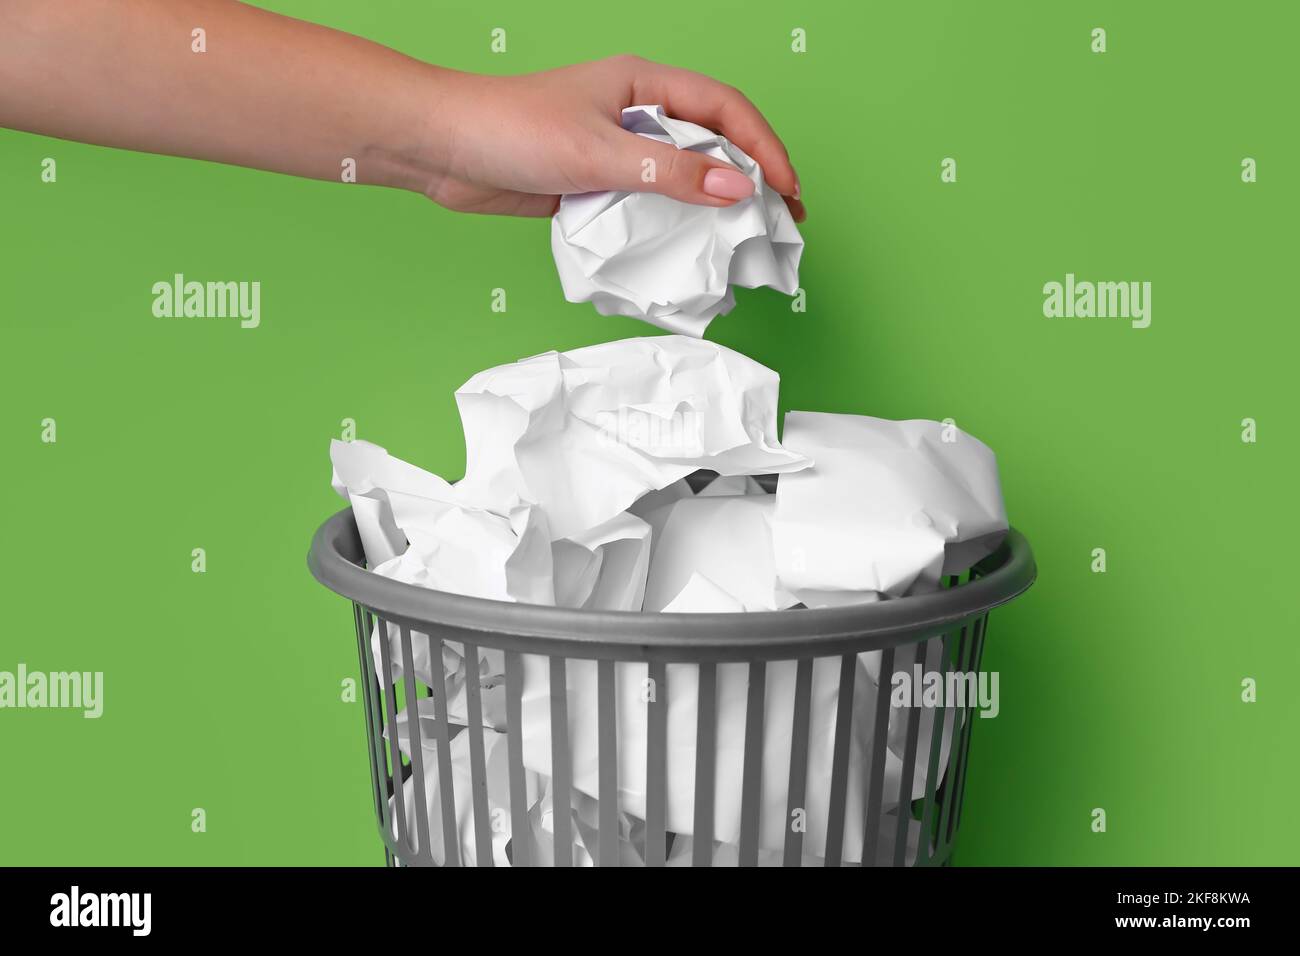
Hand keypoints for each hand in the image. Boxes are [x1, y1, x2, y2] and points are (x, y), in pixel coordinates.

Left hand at [426, 55, 805, 220]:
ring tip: (742, 242)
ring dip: (712, 207)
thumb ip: (669, 174)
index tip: (787, 190)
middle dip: (750, 178)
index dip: (764, 148)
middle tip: (781, 220)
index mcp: (643, 84)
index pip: (725, 110)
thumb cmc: (509, 128)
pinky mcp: (594, 182)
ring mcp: (615, 149)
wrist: (441, 148)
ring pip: (681, 176)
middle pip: (711, 142)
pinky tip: (683, 250)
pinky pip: (647, 203)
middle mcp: (635, 112)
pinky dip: (670, 225)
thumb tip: (736, 189)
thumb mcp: (599, 153)